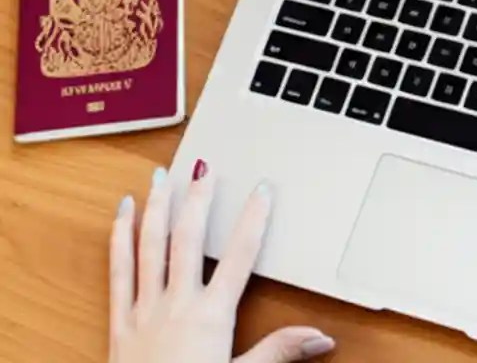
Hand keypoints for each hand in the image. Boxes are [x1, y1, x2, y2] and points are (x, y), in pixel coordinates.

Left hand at [110, 163, 335, 362]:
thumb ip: (279, 352)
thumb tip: (321, 338)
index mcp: (211, 317)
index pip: (238, 257)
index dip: (253, 220)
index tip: (262, 190)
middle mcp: (177, 305)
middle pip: (188, 240)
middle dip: (199, 200)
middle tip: (206, 167)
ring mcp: (144, 309)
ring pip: (150, 246)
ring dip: (157, 208)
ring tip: (162, 176)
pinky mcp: (120, 321)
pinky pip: (118, 271)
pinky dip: (120, 238)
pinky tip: (122, 214)